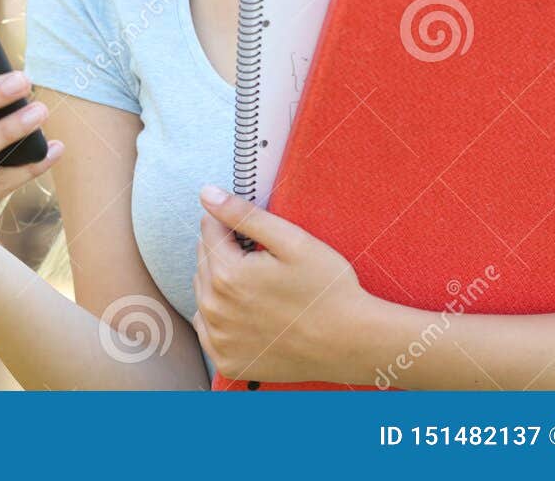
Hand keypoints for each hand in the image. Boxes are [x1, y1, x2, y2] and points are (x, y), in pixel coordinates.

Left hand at [190, 185, 378, 384]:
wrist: (351, 343)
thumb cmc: (327, 289)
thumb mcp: (292, 241)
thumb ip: (244, 215)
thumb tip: (206, 194)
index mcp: (227, 274)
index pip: (209, 229)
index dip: (234, 225)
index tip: (258, 237)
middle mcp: (214, 308)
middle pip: (204, 259)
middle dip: (227, 252)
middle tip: (264, 262)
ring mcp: (219, 339)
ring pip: (203, 292)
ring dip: (221, 282)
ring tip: (260, 287)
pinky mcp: (227, 361)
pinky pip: (208, 328)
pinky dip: (221, 316)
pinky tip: (248, 313)